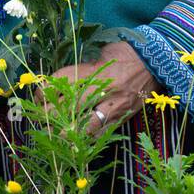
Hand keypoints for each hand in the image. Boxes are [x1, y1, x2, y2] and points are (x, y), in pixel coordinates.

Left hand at [43, 40, 159, 135]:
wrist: (156, 60)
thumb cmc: (126, 51)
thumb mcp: (102, 53)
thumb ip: (83, 67)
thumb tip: (62, 80)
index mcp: (95, 69)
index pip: (61, 82)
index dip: (43, 92)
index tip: (37, 97)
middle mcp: (103, 88)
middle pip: (69, 107)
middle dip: (51, 117)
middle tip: (40, 120)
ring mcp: (115, 104)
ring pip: (87, 126)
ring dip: (69, 133)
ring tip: (56, 136)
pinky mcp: (124, 115)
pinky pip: (104, 131)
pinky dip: (89, 138)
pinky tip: (78, 141)